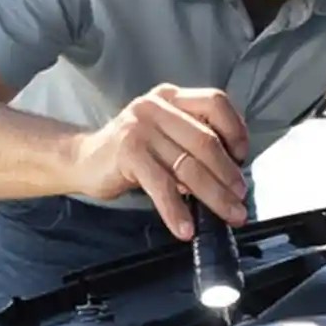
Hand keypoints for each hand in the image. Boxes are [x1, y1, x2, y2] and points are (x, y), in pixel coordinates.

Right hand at [70, 84, 249, 239]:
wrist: (84, 159)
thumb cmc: (133, 152)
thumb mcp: (166, 136)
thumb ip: (194, 144)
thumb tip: (231, 175)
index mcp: (172, 97)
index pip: (215, 102)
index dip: (235, 130)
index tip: (242, 158)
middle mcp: (157, 105)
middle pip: (206, 140)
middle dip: (228, 175)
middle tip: (241, 200)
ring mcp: (140, 126)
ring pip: (188, 165)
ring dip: (213, 196)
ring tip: (228, 215)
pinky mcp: (127, 151)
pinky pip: (161, 185)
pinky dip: (176, 210)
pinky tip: (185, 228)